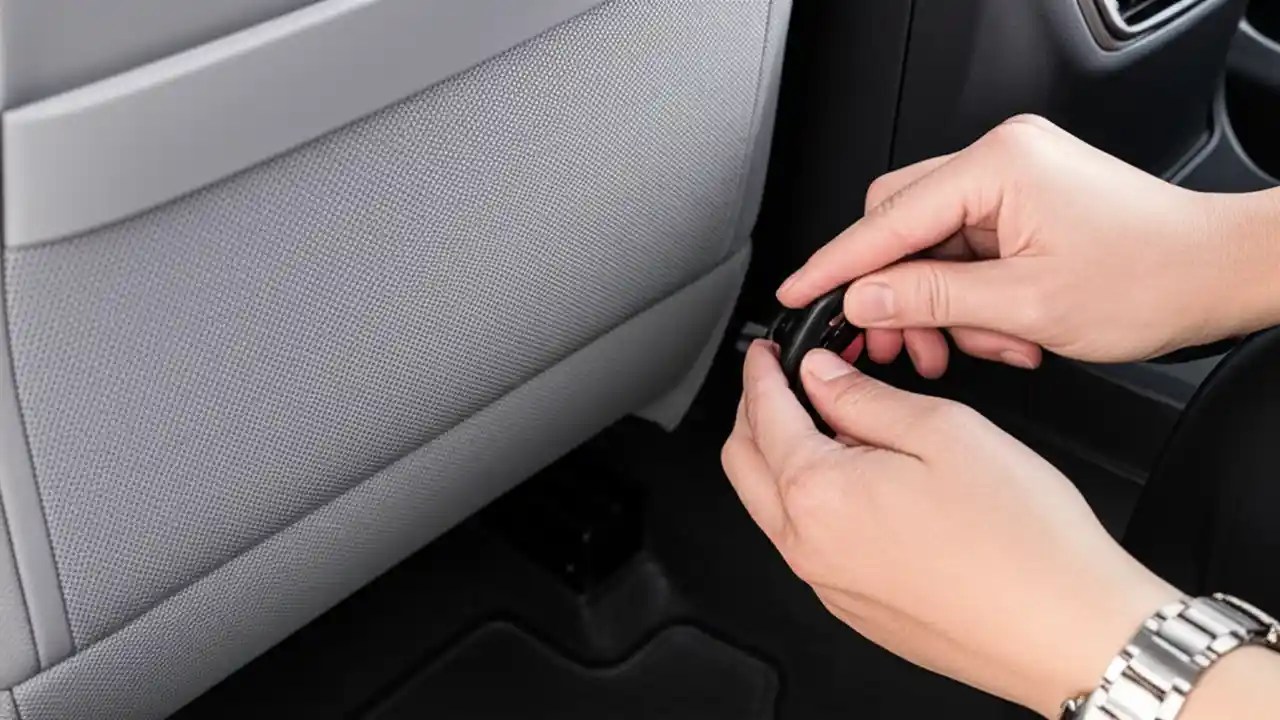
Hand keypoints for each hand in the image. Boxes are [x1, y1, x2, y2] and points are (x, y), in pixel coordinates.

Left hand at [722, 342, 1179, 715]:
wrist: (1067, 631)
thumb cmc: (1023, 539)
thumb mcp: (943, 430)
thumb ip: (865, 397)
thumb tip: (820, 376)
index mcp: (819, 493)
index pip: (763, 415)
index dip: (761, 373)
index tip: (766, 353)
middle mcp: (809, 546)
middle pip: (744, 463)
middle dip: (753, 413)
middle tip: (780, 382)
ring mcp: (828, 584)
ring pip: (770, 506)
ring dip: (778, 458)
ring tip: (828, 425)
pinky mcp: (854, 608)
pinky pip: (806, 544)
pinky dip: (809, 502)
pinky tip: (856, 482)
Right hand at [777, 115, 1279, 374]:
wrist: (1218, 274)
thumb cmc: (1150, 278)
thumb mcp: (1026, 304)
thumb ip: (931, 298)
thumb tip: (861, 299)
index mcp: (996, 167)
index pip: (886, 220)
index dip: (835, 265)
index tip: (798, 294)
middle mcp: (1000, 160)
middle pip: (901, 225)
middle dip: (894, 292)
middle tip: (893, 345)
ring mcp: (1012, 179)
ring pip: (932, 245)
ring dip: (938, 305)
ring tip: (960, 351)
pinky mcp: (1024, 202)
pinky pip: (967, 250)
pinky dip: (969, 297)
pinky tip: (992, 334)